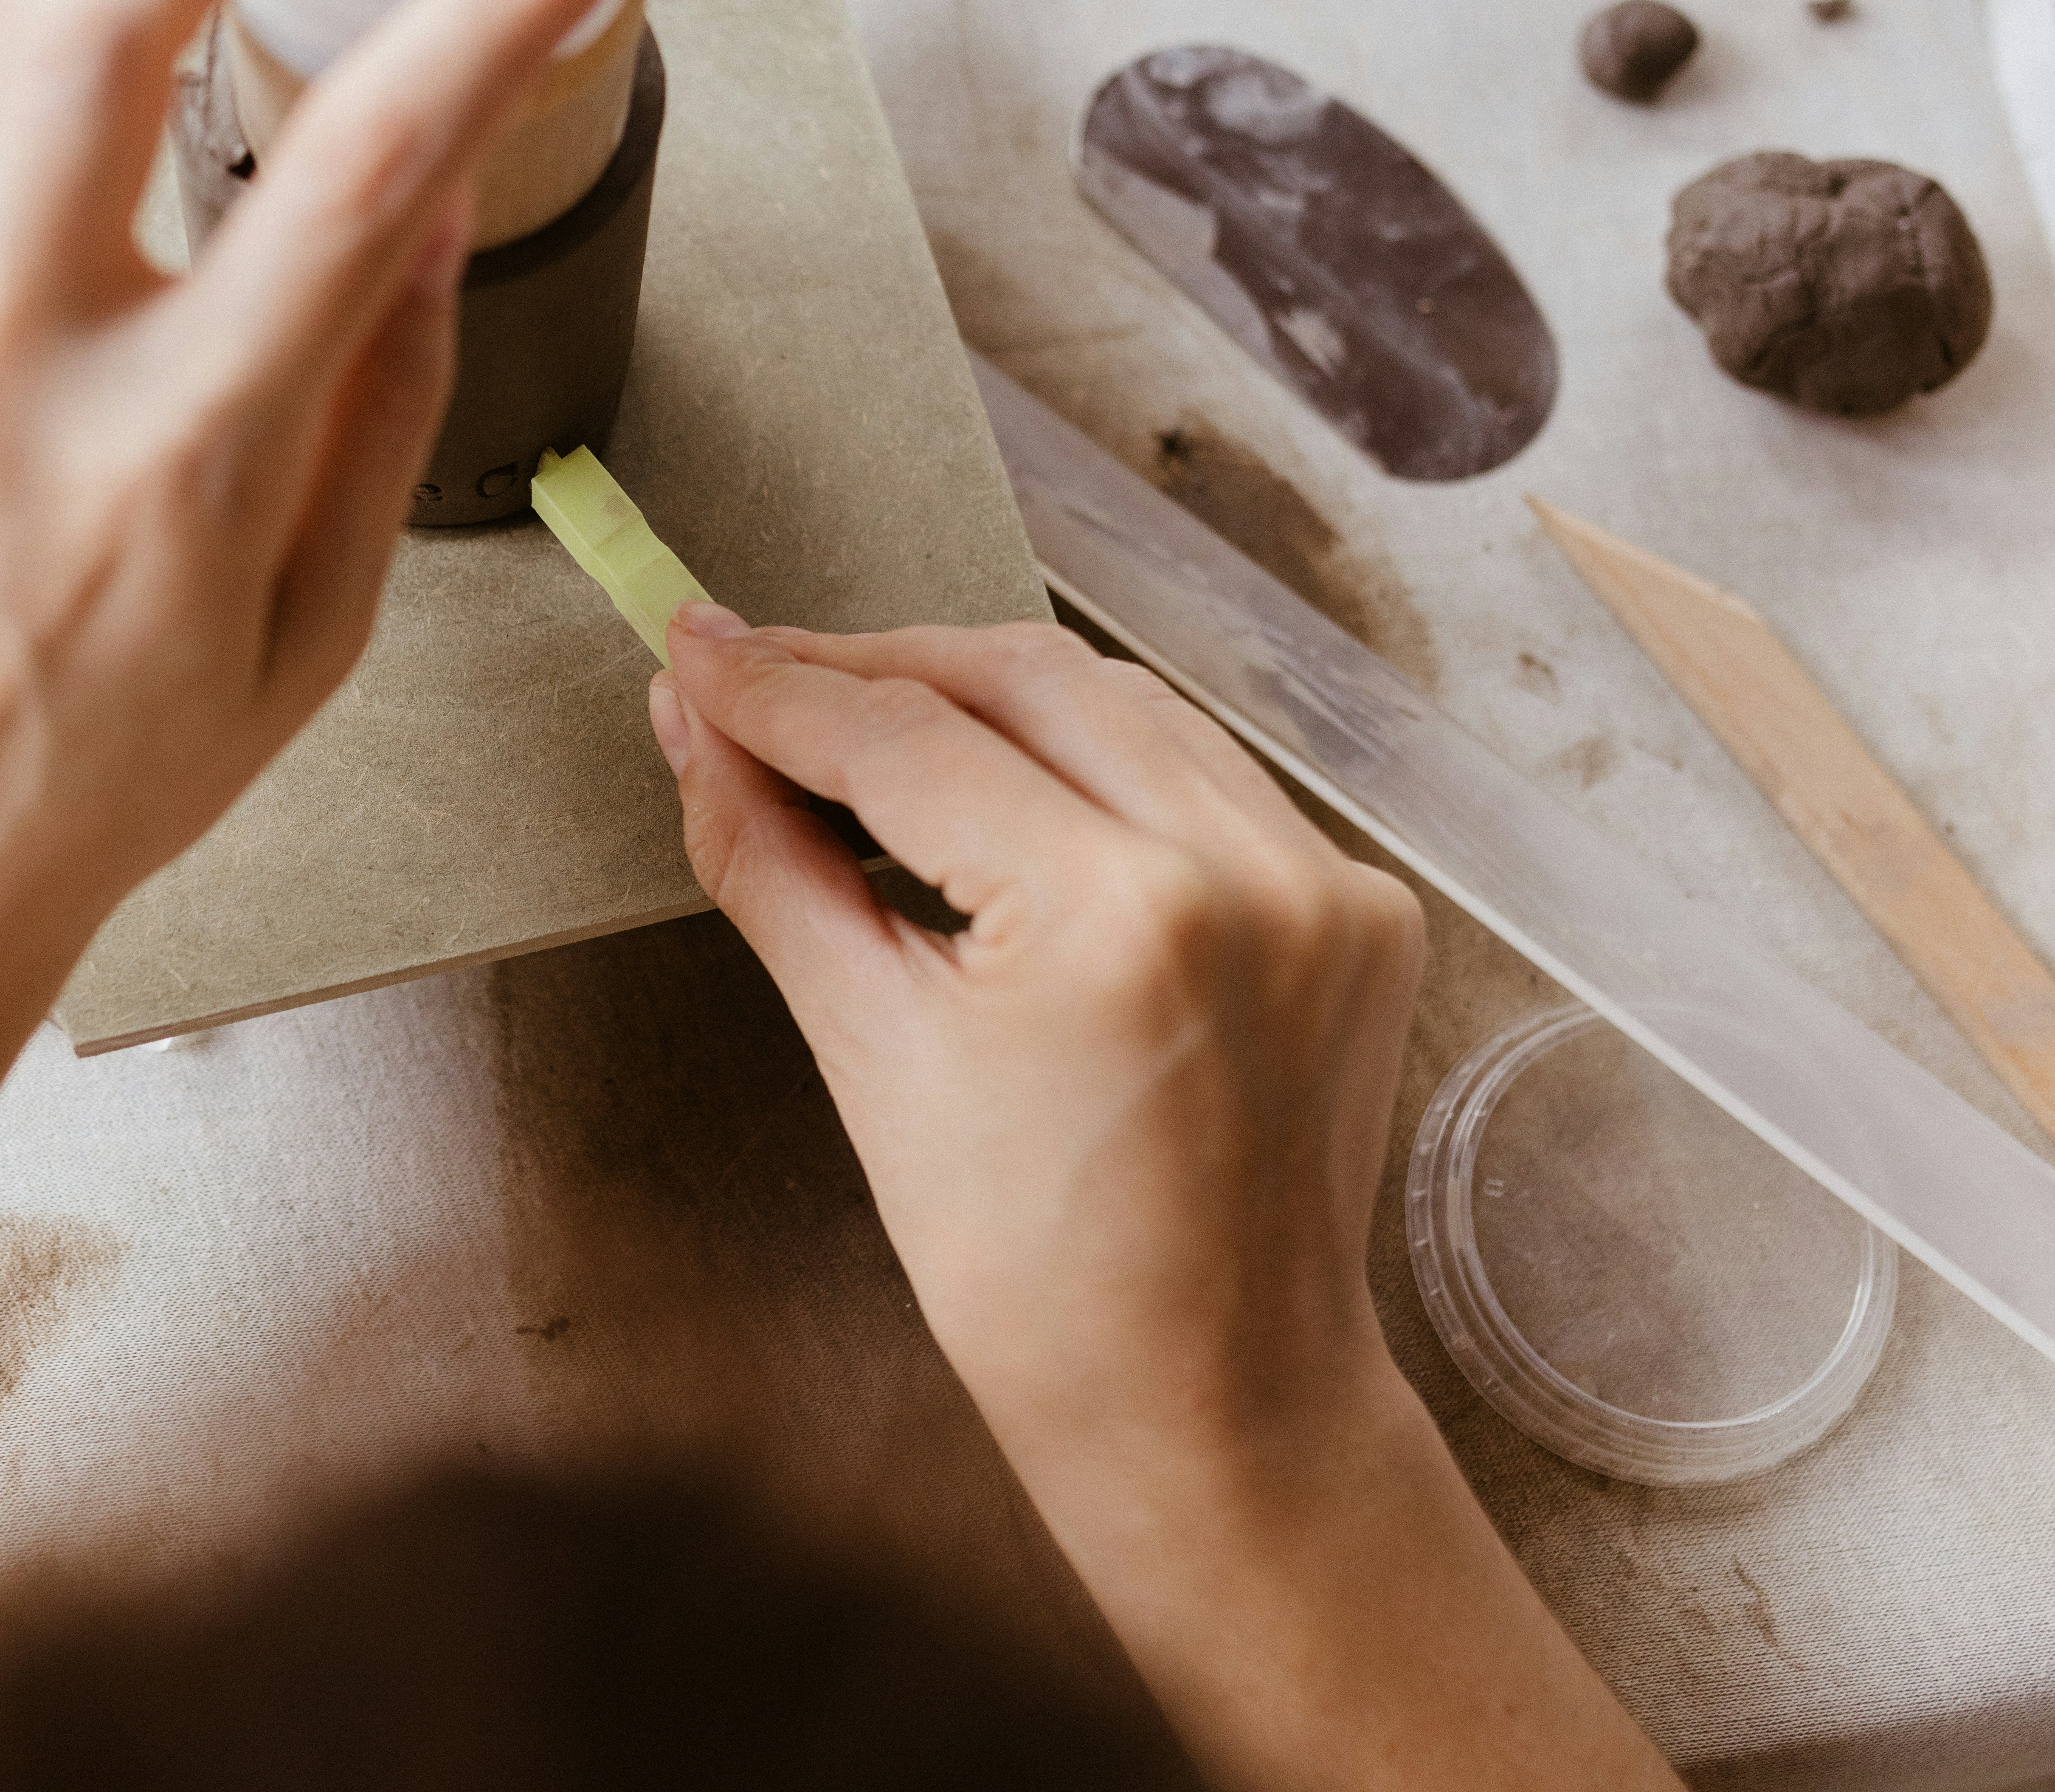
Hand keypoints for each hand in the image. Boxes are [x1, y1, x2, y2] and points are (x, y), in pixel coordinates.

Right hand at [655, 610, 1679, 1788]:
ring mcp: (1324, 884)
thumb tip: (694, 722)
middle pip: (1023, 678)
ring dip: (985, 698)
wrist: (1211, 1406)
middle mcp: (1248, 872)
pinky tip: (1009, 795)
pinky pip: (1200, 777)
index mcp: (1123, 917)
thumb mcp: (867, 1052)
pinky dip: (1093, 763)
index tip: (697, 648)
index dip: (780, 687)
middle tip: (760, 677)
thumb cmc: (1037, 1282)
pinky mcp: (1360, 905)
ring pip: (1120, 705)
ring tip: (867, 727)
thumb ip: (772, 859)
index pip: (909, 740)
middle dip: (877, 668)